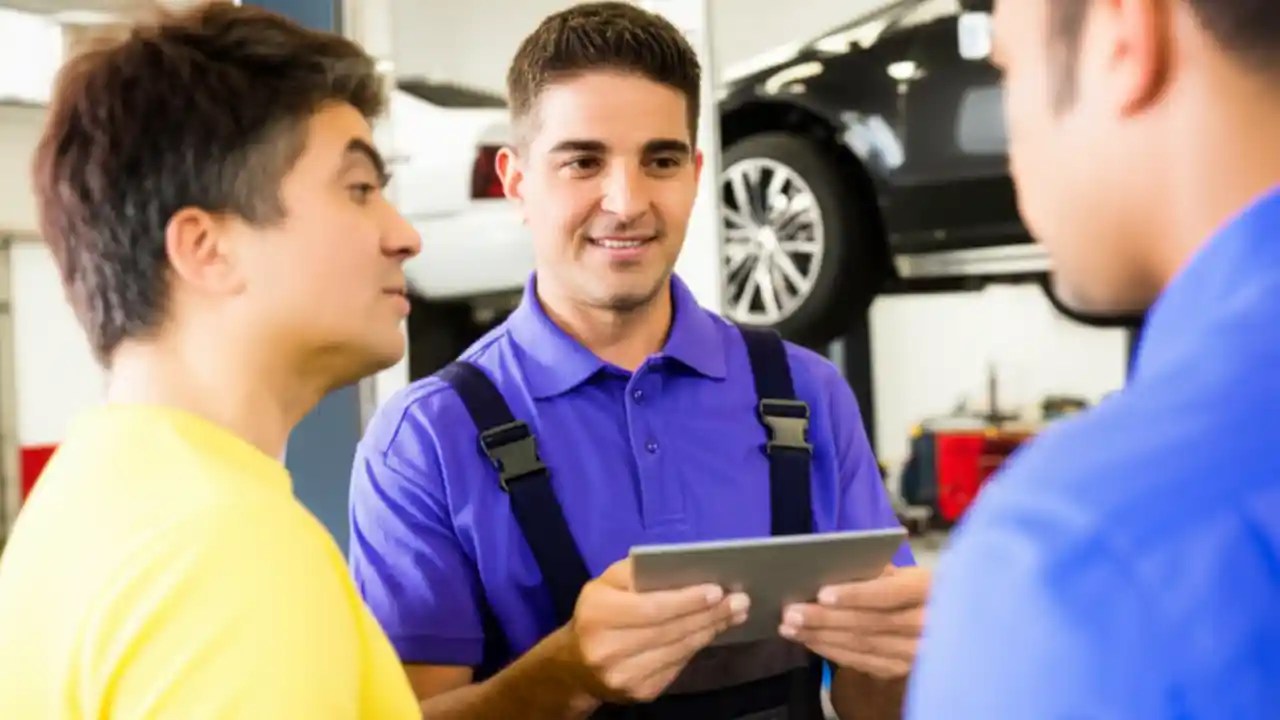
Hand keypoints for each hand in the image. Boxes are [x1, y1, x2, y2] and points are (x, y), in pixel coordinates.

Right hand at [567, 558, 749, 702]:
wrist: (577, 665)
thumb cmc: (599, 612)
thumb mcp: (607, 583)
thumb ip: (638, 572)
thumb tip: (685, 569)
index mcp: (598, 614)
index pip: (652, 608)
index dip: (687, 601)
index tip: (717, 591)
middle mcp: (607, 649)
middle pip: (670, 631)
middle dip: (709, 615)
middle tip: (739, 601)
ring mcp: (624, 677)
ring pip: (679, 650)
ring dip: (710, 631)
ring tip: (734, 614)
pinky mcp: (640, 693)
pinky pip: (678, 666)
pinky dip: (697, 647)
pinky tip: (712, 632)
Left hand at [779, 565, 928, 679]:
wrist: (953, 624)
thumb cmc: (921, 588)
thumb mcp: (906, 572)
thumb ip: (877, 572)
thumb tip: (834, 571)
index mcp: (928, 590)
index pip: (890, 594)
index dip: (856, 595)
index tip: (823, 594)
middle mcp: (927, 625)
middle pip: (870, 623)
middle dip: (826, 619)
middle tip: (791, 613)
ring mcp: (916, 653)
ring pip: (863, 645)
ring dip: (822, 637)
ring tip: (790, 628)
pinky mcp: (904, 669)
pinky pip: (863, 662)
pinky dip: (833, 651)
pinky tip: (810, 641)